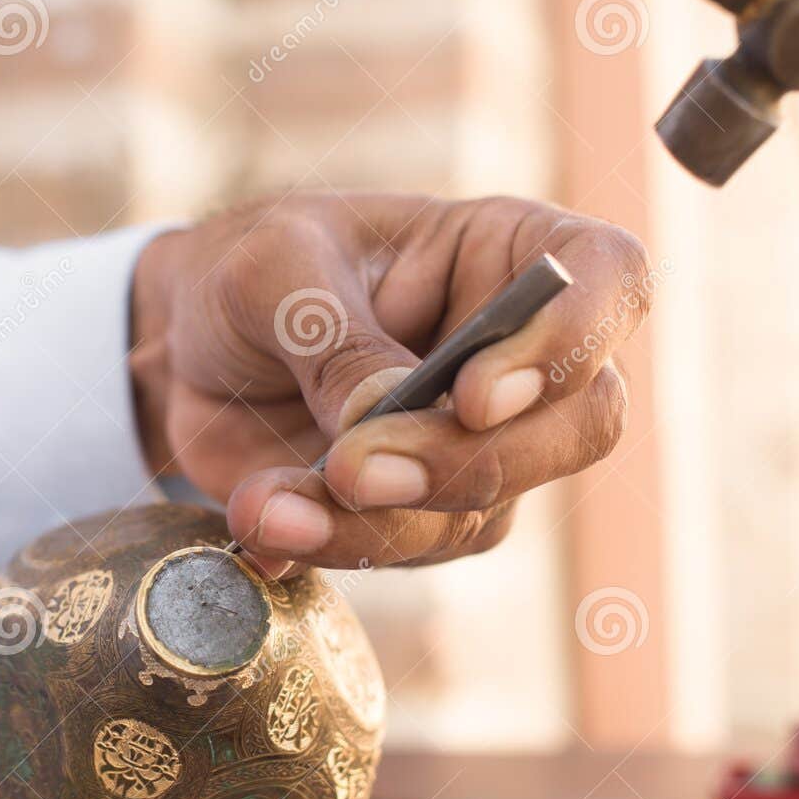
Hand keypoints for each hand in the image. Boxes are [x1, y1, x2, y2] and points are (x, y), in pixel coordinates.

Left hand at [129, 192, 651, 575]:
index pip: (610, 280)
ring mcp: (482, 442)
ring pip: (488, 507)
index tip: (475, 394)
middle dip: (468, 463)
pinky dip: (332, 545)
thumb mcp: (271, 272)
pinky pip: (411, 546)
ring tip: (267, 508)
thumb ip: (332, 337)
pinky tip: (263, 525)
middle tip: (352, 468)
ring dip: (375, 520)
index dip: (573, 343)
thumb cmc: (247, 274)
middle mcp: (518, 352)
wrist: (187, 352)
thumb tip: (385, 416)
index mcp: (507, 252)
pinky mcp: (427, 511)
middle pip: (580, 425)